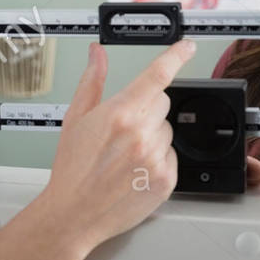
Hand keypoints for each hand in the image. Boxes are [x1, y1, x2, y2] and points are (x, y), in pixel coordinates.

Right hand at [41, 39, 195, 251]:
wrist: (73, 213)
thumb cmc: (72, 169)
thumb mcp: (75, 118)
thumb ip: (92, 81)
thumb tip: (98, 55)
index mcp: (120, 113)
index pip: (158, 75)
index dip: (177, 55)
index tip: (187, 47)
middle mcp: (141, 134)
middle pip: (162, 103)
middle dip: (146, 109)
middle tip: (122, 130)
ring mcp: (156, 158)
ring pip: (168, 131)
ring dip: (152, 137)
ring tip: (125, 155)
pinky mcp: (166, 180)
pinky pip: (172, 157)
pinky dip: (157, 161)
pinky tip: (135, 170)